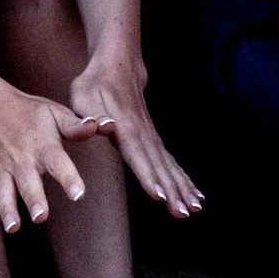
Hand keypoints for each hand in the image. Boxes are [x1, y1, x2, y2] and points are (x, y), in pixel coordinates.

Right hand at [0, 65, 109, 240]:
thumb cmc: (27, 111)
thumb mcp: (54, 112)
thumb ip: (77, 126)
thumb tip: (104, 126)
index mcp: (42, 146)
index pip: (57, 163)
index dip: (68, 178)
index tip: (78, 194)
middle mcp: (20, 161)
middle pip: (27, 182)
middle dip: (33, 199)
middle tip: (41, 216)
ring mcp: (1, 172)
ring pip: (3, 194)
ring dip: (7, 210)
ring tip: (13, 228)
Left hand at [68, 48, 201, 215]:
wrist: (119, 65)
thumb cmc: (94, 84)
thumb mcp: (83, 95)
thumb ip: (90, 114)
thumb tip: (106, 126)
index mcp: (124, 128)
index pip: (137, 156)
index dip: (148, 176)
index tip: (160, 196)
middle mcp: (142, 135)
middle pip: (159, 166)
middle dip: (173, 191)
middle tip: (184, 212)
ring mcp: (151, 137)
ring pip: (169, 166)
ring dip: (183, 188)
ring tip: (195, 208)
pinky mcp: (154, 140)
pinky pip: (172, 162)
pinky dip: (184, 178)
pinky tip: (195, 195)